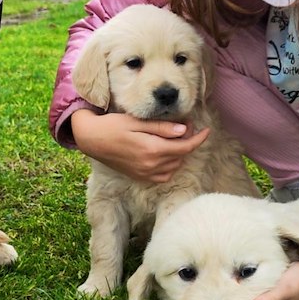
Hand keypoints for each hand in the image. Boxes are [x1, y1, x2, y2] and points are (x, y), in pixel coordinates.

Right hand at [70, 108, 209, 182]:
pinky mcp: (141, 177)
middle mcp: (151, 165)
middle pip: (181, 156)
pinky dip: (169, 166)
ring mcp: (146, 173)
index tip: (206, 131)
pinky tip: (163, 154)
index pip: (185, 147)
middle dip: (187, 142)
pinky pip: (164, 175)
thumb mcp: (137, 122)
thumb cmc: (113, 126)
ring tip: (171, 139)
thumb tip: (183, 130)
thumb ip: (161, 128)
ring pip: (174, 166)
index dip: (198, 139)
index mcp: (152, 149)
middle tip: (182, 127)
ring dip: (178, 154)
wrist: (92, 140)